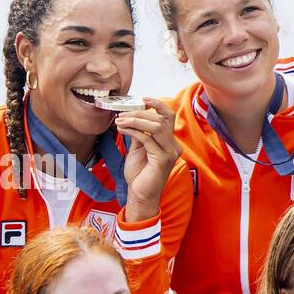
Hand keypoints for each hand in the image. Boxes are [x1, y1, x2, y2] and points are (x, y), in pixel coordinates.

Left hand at [116, 97, 179, 222]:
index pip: (168, 116)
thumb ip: (140, 133)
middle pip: (160, 119)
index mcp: (169, 142)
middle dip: (139, 113)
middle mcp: (173, 146)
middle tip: (121, 114)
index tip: (142, 99)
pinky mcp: (162, 160)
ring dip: (135, 121)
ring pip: (156, 126)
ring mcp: (170, 153)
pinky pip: (147, 139)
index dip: (157, 104)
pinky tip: (122, 130)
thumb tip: (133, 116)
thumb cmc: (139, 173)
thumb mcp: (138, 148)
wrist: (139, 194)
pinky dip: (133, 131)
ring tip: (120, 121)